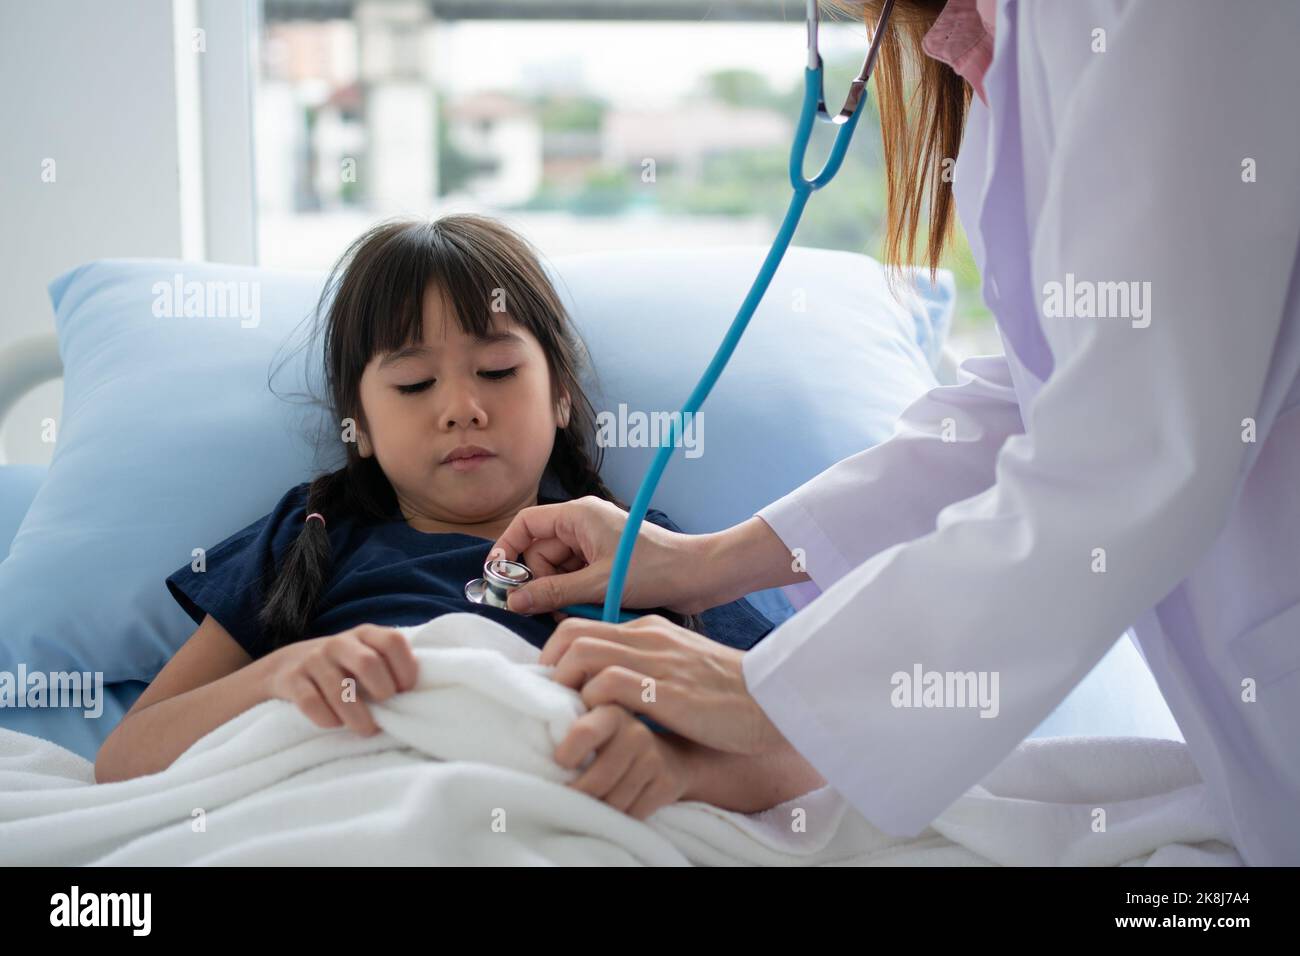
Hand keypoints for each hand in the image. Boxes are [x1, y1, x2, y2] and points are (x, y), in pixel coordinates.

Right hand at [264, 624, 418, 736]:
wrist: (288, 665)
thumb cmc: (343, 667)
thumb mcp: (366, 655)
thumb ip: (389, 664)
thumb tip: (421, 690)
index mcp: (365, 634)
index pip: (393, 641)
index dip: (405, 668)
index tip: (407, 690)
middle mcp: (339, 642)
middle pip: (368, 664)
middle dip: (382, 691)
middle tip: (386, 708)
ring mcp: (313, 659)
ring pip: (339, 690)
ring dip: (358, 717)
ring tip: (367, 729)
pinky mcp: (291, 679)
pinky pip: (311, 702)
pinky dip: (327, 719)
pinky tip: (335, 723)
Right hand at [488, 496, 712, 616]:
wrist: (699, 577)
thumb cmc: (656, 571)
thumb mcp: (598, 584)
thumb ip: (552, 593)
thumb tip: (514, 601)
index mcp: (578, 515)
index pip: (526, 525)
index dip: (507, 550)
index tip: (499, 580)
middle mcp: (582, 525)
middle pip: (539, 554)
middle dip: (541, 582)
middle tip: (550, 608)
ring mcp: (594, 544)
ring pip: (556, 571)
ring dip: (560, 594)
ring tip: (579, 609)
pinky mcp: (605, 562)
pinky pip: (575, 579)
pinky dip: (576, 595)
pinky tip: (590, 608)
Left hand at [542, 614, 786, 756]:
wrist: (775, 700)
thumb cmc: (728, 695)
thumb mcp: (681, 670)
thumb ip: (646, 670)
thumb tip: (605, 689)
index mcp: (650, 631)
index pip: (582, 627)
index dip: (555, 656)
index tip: (552, 688)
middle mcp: (648, 638)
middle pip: (572, 634)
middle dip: (548, 668)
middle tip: (549, 703)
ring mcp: (656, 662)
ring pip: (582, 654)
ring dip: (564, 686)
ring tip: (566, 718)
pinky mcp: (666, 691)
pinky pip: (607, 684)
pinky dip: (590, 705)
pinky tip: (595, 728)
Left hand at [555, 703, 693, 819]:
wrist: (671, 757)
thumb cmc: (613, 740)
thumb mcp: (593, 721)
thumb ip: (566, 720)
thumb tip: (524, 734)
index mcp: (610, 712)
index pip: (584, 733)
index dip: (567, 755)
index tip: (559, 765)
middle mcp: (635, 734)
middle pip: (595, 783)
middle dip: (577, 798)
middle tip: (566, 800)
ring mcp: (653, 760)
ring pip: (613, 804)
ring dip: (597, 812)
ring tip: (589, 805)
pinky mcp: (667, 784)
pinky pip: (633, 815)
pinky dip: (619, 819)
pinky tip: (614, 810)